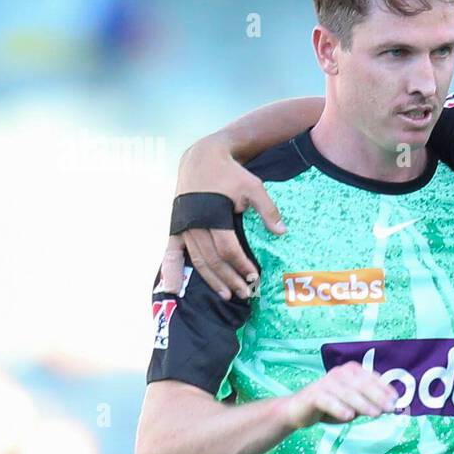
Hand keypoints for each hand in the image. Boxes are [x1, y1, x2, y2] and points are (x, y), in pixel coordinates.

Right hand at [173, 134, 286, 299]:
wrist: (202, 158)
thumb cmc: (230, 174)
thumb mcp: (254, 186)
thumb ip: (267, 210)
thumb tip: (282, 232)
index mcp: (213, 215)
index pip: (227, 249)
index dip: (240, 264)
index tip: (253, 276)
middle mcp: (195, 225)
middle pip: (212, 260)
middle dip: (229, 279)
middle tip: (245, 293)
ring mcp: (183, 227)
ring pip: (197, 261)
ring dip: (212, 280)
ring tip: (226, 295)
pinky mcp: (176, 227)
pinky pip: (171, 253)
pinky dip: (171, 270)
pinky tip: (172, 287)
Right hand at [283, 362, 398, 429]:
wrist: (299, 410)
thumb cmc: (332, 405)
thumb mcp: (354, 404)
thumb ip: (370, 403)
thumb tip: (392, 407)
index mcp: (352, 371)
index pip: (372, 378)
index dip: (385, 389)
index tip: (396, 401)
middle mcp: (340, 373)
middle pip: (362, 384)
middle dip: (378, 396)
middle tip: (390, 409)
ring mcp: (326, 383)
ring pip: (348, 393)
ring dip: (363, 404)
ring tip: (375, 414)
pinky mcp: (314, 394)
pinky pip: (328, 400)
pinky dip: (339, 408)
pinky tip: (349, 417)